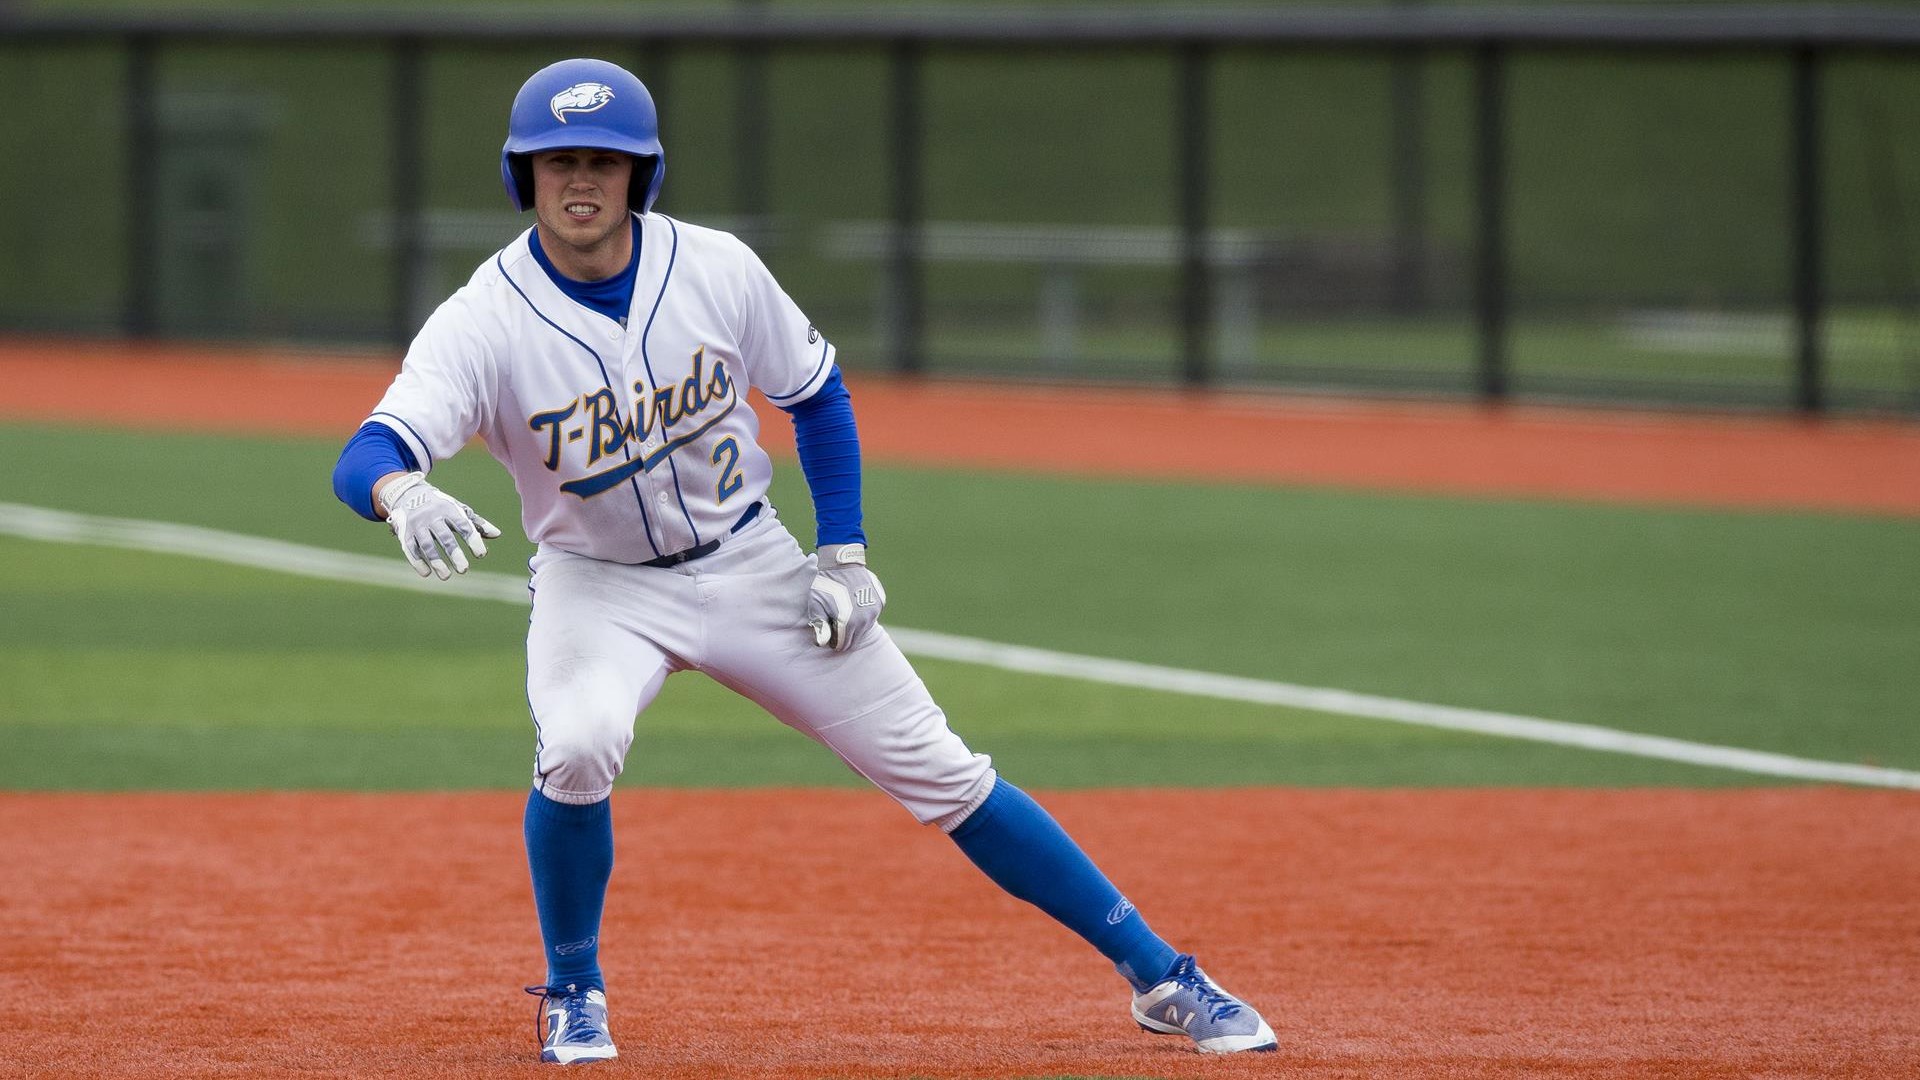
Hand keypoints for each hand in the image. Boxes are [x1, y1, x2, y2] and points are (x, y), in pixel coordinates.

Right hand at [379, 472, 502, 579]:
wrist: (409, 494)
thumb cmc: (441, 506)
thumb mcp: (458, 510)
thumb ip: (477, 523)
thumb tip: (497, 534)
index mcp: (449, 509)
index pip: (463, 525)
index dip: (473, 539)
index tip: (481, 554)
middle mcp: (432, 516)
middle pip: (444, 537)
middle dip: (454, 553)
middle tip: (464, 569)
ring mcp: (417, 525)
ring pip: (426, 544)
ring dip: (436, 561)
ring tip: (447, 576)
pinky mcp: (405, 533)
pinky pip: (409, 548)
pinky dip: (417, 561)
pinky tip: (426, 573)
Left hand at [806, 543, 886, 650]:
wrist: (843, 563)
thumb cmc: (826, 585)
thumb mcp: (816, 605)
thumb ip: (820, 626)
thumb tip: (823, 643)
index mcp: (848, 622)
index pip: (842, 645)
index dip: (833, 642)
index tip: (828, 634)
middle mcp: (864, 620)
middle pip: (854, 640)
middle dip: (844, 637)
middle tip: (835, 626)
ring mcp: (874, 611)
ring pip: (864, 630)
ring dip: (854, 627)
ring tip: (844, 614)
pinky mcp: (880, 604)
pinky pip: (871, 618)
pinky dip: (863, 616)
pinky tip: (854, 606)